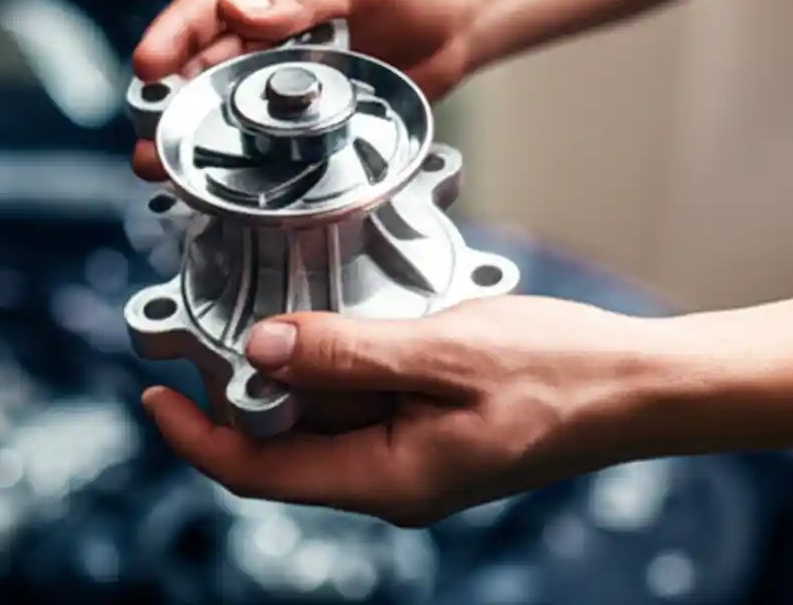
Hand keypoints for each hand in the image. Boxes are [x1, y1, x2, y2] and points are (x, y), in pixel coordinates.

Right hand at [131, 0, 486, 180]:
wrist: (460, 24)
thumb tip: (240, 9)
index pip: (204, 7)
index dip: (171, 38)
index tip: (147, 68)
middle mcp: (263, 29)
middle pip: (200, 65)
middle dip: (169, 101)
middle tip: (150, 136)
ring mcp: (280, 73)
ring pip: (224, 104)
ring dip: (194, 135)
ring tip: (166, 167)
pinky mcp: (302, 113)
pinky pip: (262, 133)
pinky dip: (239, 152)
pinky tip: (220, 176)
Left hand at [141, 296, 672, 526]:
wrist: (637, 387)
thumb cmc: (558, 376)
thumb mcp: (442, 352)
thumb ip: (346, 354)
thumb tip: (264, 347)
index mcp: (385, 479)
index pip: (259, 473)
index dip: (197, 436)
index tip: (155, 394)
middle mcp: (388, 480)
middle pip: (283, 442)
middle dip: (244, 387)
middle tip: (220, 320)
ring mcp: (409, 458)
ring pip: (320, 418)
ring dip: (294, 369)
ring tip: (286, 311)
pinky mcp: (427, 431)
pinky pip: (360, 401)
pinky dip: (338, 364)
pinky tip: (346, 322)